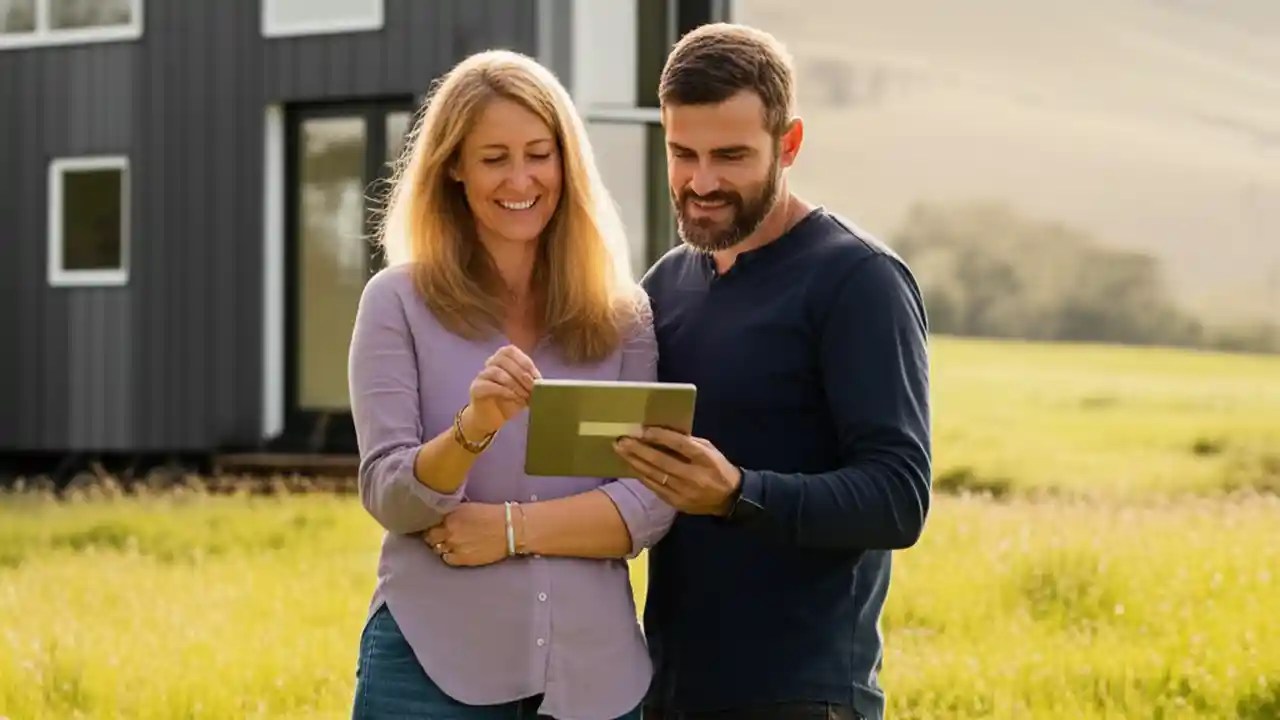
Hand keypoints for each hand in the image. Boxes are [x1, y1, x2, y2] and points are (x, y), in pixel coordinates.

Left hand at [423, 503, 508, 566]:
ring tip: (450, 543)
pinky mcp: (462, 559)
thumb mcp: (468, 507)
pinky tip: (456, 550)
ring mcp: (454, 546)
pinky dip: (448, 555)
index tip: (433, 524)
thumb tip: (440, 517)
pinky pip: (446, 559)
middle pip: (429, 537)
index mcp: (451, 515)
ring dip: (441, 545)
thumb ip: (452, 513)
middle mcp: (449, 531)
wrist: (510, 530)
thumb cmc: (493, 515)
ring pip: (436, 548)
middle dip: (433, 535)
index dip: (431, 523)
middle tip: (439, 534)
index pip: (429, 522)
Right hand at [466, 345, 540, 435]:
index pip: (511, 351)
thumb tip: (541, 381)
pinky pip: (489, 385)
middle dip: (521, 374)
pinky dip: (504, 391)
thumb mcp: (524, 389)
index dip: (525, 362)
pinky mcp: (476, 388)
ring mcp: (481, 375)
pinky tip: (514, 398)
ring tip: (524, 396)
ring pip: (496, 371)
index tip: (537, 378)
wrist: (492, 418)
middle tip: (532, 388)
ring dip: (514, 384)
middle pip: (504, 359)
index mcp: (502, 358)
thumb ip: (530, 381)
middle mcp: (490, 363)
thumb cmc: (509, 400)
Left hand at [614, 427, 741, 515]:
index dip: (659, 436)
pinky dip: (642, 476)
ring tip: (621, 451)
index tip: (641, 430)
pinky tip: (632, 467)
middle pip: (661, 461)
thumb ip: (689, 442)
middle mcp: (694, 476)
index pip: (679, 444)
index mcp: (704, 458)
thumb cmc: (717, 468)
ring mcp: (684, 492)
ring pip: (654, 476)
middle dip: (638, 450)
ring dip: (635, 462)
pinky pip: (655, 488)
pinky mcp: (677, 503)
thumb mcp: (709, 449)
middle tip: (621, 441)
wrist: (728, 498)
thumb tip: (662, 434)